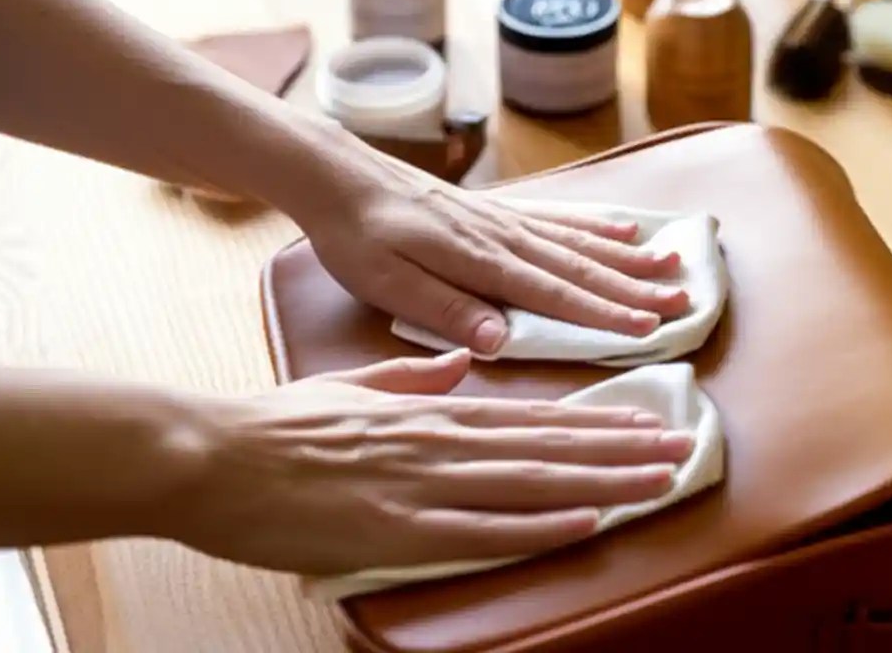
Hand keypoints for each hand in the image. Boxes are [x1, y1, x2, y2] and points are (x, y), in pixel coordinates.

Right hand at [176, 350, 693, 574]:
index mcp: (431, 410)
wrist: (210, 455)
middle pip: (550, 444)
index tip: (646, 421)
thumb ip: (411, 376)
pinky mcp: (397, 527)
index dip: (596, 420)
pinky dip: (538, 524)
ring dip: (603, 479)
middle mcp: (441, 440)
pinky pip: (482, 528)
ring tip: (658, 479)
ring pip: (532, 479)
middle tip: (681, 449)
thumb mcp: (353, 385)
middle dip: (621, 448)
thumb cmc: (278, 425)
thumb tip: (459, 363)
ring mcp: (422, 483)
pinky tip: (585, 522)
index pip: (534, 415)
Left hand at [298, 141, 690, 354]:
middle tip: (685, 302)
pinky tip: (625, 231)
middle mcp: (504, 237)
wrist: (340, 176)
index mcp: (479, 262)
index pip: (553, 294)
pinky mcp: (499, 210)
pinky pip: (561, 218)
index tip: (649, 329)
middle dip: (636, 288)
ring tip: (675, 264)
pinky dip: (598, 226)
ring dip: (630, 257)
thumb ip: (444, 311)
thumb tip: (501, 341)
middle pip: (582, 267)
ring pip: (581, 241)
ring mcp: (506, 219)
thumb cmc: (357, 237)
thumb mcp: (385, 284)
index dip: (604, 315)